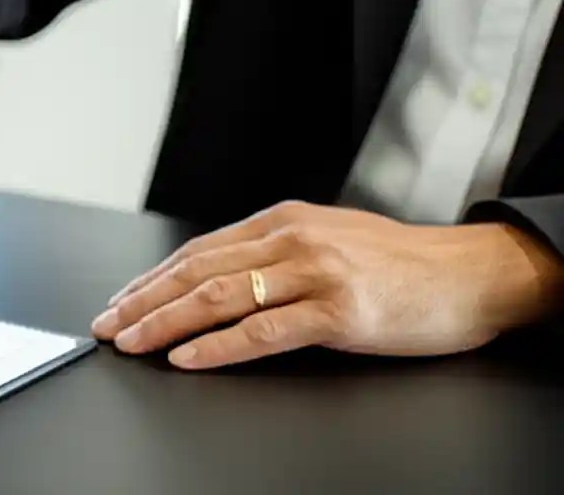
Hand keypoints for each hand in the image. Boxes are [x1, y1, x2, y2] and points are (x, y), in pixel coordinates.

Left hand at [90, 201, 563, 369]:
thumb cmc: (399, 263)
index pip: (198, 250)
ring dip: (165, 321)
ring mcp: (315, 274)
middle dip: (143, 300)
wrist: (471, 273)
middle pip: (197, 271)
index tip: (119, 300)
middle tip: (107, 325)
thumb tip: (216, 274)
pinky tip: (186, 358)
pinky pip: (264, 331)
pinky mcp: (339, 313)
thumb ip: (274, 253)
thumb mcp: (327, 240)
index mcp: (283, 221)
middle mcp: (291, 240)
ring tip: (131, 341)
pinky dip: (218, 346)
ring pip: (219, 296)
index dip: (152, 278)